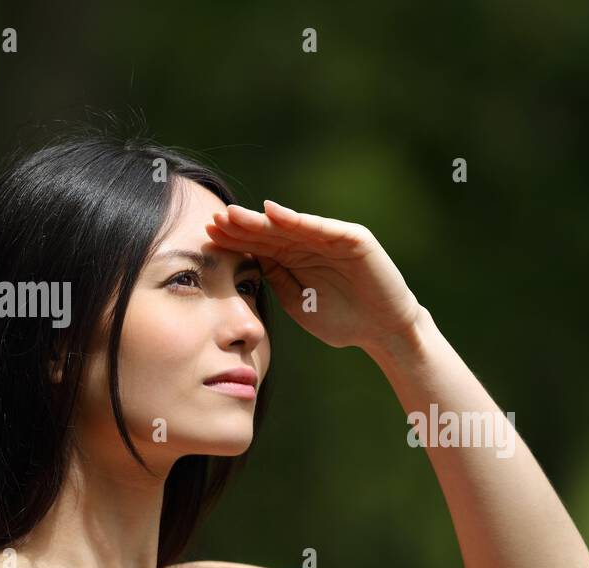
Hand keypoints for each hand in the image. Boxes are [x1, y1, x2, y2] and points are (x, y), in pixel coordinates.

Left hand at [206, 200, 423, 351]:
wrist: (383, 332)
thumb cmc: (343, 322)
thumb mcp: (299, 304)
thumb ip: (277, 281)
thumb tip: (247, 261)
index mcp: (295, 260)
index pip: (260, 246)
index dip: (235, 240)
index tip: (205, 238)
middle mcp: (310, 244)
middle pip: (270, 232)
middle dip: (242, 226)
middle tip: (213, 221)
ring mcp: (331, 239)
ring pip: (291, 226)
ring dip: (262, 220)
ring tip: (235, 216)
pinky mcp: (353, 239)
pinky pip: (322, 227)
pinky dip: (299, 220)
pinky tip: (275, 213)